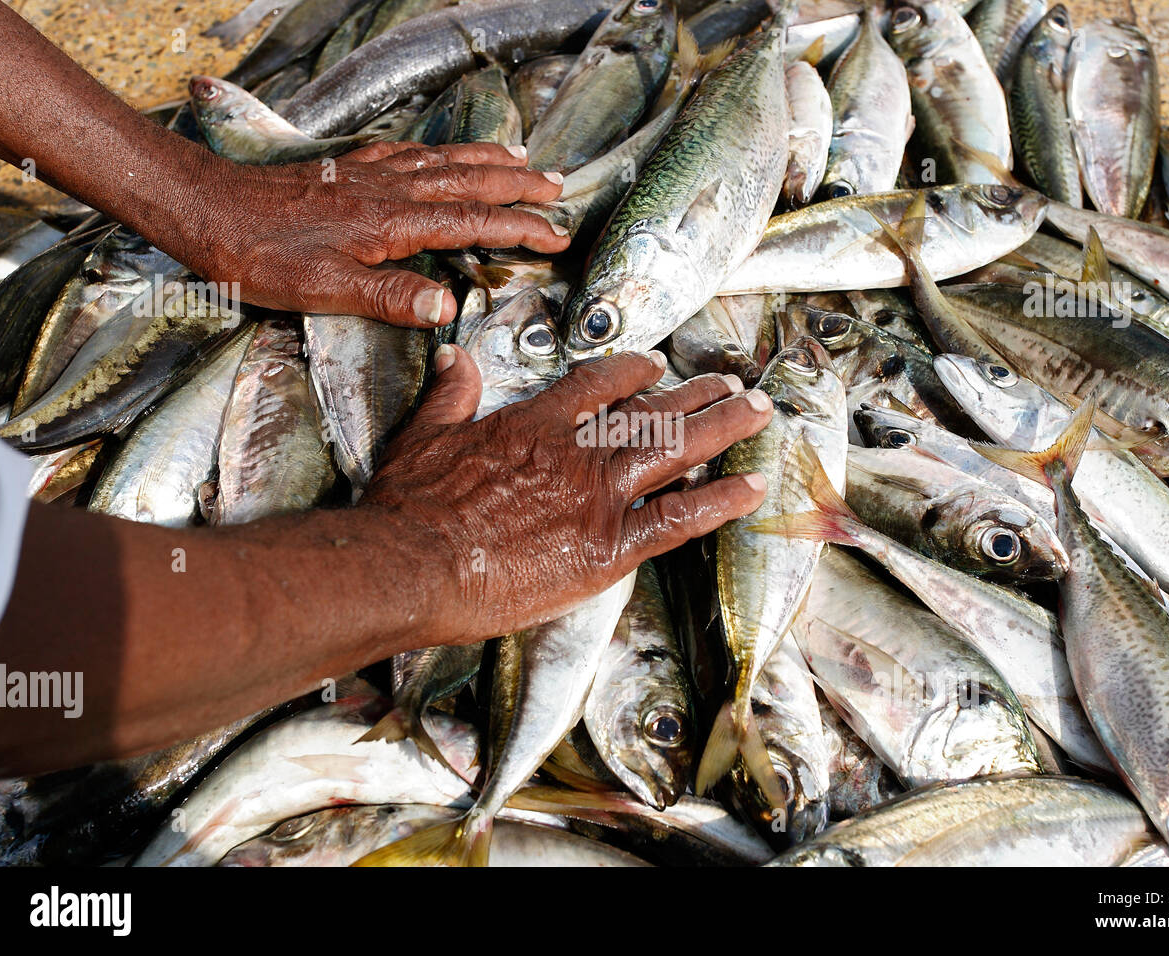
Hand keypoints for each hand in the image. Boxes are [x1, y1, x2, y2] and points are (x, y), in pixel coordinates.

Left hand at [173, 142, 569, 326]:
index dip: (520, 228)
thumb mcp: (327, 290)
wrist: (208, 211)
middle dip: (518, 184)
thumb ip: (390, 297)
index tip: (556, 236)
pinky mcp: (347, 170)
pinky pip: (409, 152)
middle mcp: (389, 189)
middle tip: (558, 186)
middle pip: (469, 180)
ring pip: (443, 160)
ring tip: (521, 158)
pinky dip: (439, 152)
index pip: (474, 221)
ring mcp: (368, 174)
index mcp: (393, 222)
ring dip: (487, 160)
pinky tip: (441, 155)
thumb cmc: (262, 256)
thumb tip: (447, 308)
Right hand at [362, 347, 773, 642]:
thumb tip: (455, 357)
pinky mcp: (609, 547)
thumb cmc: (411, 508)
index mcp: (535, 424)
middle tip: (730, 383)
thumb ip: (450, 395)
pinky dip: (720, 502)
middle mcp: (578, 453)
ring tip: (757, 411)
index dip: (632, 371)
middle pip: (652, 412)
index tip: (656, 366)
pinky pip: (679, 519)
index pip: (596, 385)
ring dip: (722, 427)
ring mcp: (599, 498)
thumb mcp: (423, 436)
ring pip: (677, 452)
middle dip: (697, 394)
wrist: (414, 563)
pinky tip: (752, 487)